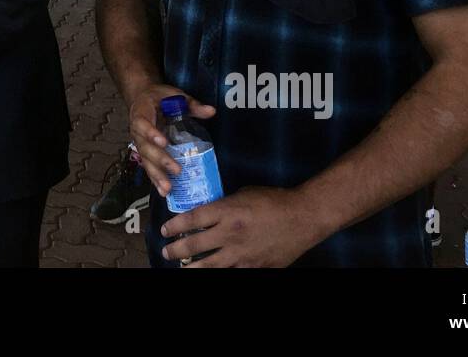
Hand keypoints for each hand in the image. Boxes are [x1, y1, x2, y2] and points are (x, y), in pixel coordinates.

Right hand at [127, 83, 215, 197]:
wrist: (142, 99)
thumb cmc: (158, 97)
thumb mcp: (174, 95)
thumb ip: (191, 104)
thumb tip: (211, 111)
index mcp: (142, 113)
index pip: (143, 124)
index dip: (151, 134)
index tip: (164, 142)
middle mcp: (137, 131)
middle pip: (145, 148)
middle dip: (160, 160)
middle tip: (175, 170)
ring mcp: (140, 144)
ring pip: (146, 161)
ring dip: (156, 175)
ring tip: (167, 188)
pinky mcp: (145, 153)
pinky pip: (149, 167)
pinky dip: (156, 179)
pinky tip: (164, 191)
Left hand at [160, 185, 321, 266]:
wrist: (303, 217)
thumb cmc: (274, 200)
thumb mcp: (244, 194)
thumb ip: (225, 205)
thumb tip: (210, 213)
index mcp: (227, 211)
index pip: (192, 219)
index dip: (174, 226)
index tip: (164, 230)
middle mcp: (230, 234)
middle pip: (194, 245)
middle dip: (176, 250)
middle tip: (166, 251)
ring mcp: (242, 254)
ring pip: (209, 266)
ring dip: (192, 267)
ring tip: (182, 267)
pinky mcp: (255, 267)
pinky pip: (232, 273)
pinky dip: (219, 273)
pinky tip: (212, 272)